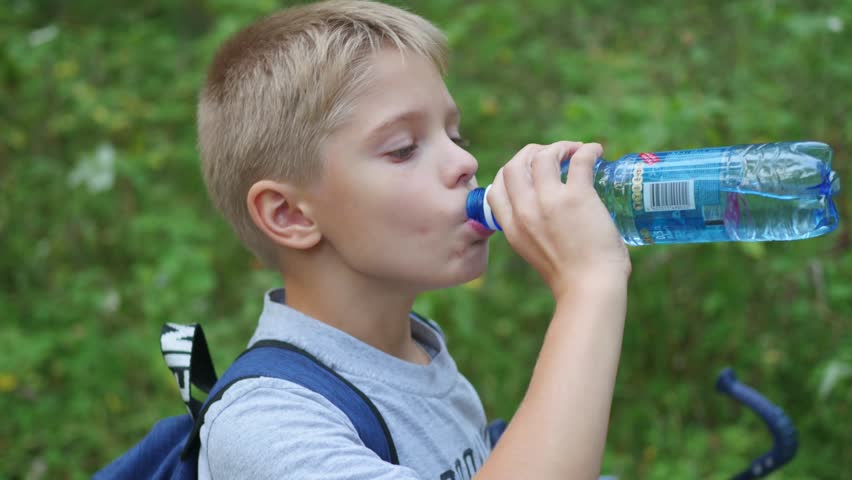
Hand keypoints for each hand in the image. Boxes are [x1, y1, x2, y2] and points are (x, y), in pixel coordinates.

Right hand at [486, 142, 630, 297]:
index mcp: (511, 228)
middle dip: (531, 153)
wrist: (589, 289)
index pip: (495, 188)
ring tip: (575, 150)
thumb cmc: (570, 277)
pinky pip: (579, 159)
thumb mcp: (534, 253)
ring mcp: (549, 202)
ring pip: (543, 155)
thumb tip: (548, 218)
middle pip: (514, 165)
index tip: (529, 171)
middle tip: (552, 154)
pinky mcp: (577, 196)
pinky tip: (596, 151)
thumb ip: (532, 232)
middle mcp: (524, 211)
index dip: (510, 173)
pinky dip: (587, 150)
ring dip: (559, 147)